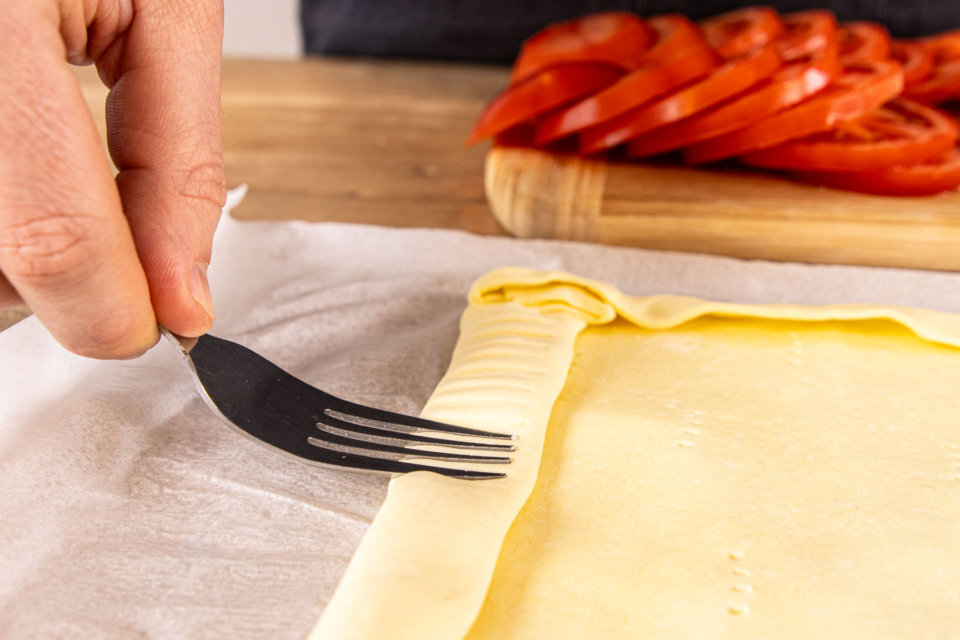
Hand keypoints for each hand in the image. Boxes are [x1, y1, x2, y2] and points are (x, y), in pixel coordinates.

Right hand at [0, 0, 225, 357]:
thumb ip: (180, 165)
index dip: (114, 307)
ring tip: (45, 164)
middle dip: (63, 284)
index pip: (51, 237)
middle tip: (104, 214)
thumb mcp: (166, 9)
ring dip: (18, 258)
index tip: (163, 319)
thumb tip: (181, 295)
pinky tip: (20, 161)